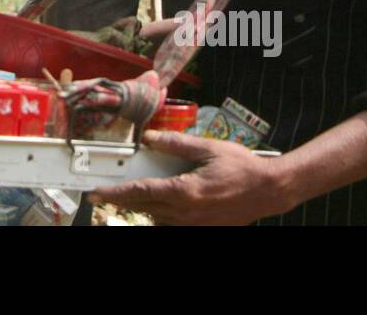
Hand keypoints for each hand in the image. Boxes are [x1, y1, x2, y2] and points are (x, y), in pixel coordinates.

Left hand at [90, 129, 292, 224]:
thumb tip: (150, 138)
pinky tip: (160, 207)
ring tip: (131, 195)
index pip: (141, 193)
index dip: (115, 193)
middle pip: (144, 208)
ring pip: (157, 219)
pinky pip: (173, 226)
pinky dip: (162, 217)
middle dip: (121, 200)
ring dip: (142, 208)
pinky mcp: (204, 229)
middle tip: (104, 194)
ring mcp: (195, 224)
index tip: (96, 192)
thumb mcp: (207, 148)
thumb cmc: (242, 167)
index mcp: (185, 191)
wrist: (270, 191)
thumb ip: (176, 144)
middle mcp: (186, 212)